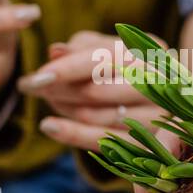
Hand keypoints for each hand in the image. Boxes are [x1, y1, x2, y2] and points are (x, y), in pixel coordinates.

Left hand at [21, 30, 162, 149]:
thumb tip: (55, 52)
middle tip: (31, 85)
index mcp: (151, 52)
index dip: (67, 68)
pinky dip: (71, 134)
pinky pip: (102, 141)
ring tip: (46, 97)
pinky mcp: (146, 144)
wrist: (159, 95)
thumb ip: (82, 48)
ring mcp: (155, 117)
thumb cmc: (125, 64)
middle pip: (97, 91)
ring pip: (96, 116)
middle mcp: (160, 85)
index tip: (37, 75)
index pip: (103, 59)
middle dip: (58, 89)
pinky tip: (48, 125)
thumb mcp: (106, 47)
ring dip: (63, 108)